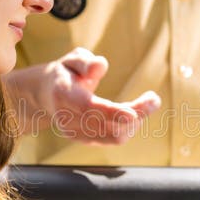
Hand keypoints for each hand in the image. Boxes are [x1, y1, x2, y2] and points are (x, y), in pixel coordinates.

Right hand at [8, 47, 160, 142]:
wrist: (46, 95)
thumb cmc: (65, 72)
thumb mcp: (72, 58)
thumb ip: (85, 61)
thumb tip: (100, 66)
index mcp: (63, 95)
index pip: (89, 108)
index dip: (112, 113)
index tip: (134, 114)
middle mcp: (68, 119)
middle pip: (108, 125)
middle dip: (136, 114)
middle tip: (153, 98)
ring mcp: (75, 133)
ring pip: (115, 136)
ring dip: (136, 121)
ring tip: (147, 102)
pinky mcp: (85, 140)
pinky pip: (113, 139)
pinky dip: (129, 127)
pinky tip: (134, 112)